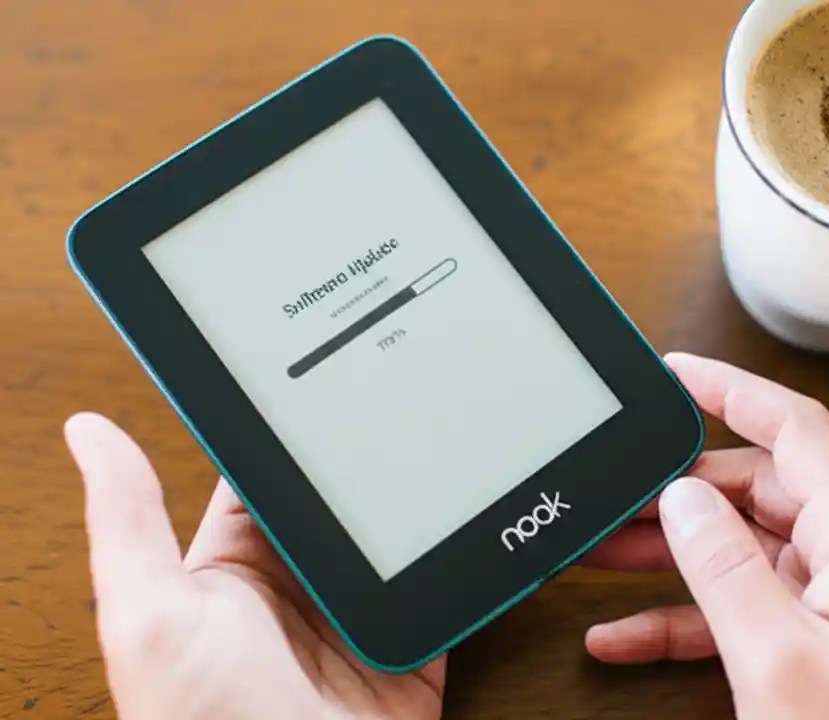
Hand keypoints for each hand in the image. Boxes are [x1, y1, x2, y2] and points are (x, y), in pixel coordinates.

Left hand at [65, 413, 445, 719]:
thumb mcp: (150, 616)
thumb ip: (127, 521)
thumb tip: (89, 431)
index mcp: (227, 576)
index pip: (258, 482)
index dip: (282, 436)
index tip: (313, 379)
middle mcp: (294, 595)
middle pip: (336, 504)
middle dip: (362, 466)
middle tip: (398, 406)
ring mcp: (355, 623)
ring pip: (393, 541)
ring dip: (415, 509)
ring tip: (442, 453)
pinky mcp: (411, 651)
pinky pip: (442, 591)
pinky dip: (458, 561)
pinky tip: (470, 523)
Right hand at [584, 353, 828, 719]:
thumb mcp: (780, 660)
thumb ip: (726, 569)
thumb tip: (685, 501)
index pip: (795, 429)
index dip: (731, 390)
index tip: (677, 372)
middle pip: (759, 489)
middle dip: (680, 491)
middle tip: (616, 492)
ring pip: (747, 547)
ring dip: (675, 553)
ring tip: (603, 552)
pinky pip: (752, 605)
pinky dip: (693, 614)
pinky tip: (630, 632)